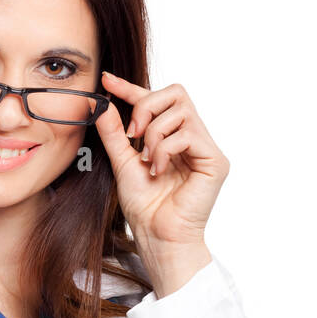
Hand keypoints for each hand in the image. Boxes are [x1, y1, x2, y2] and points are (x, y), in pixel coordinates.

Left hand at [94, 71, 230, 284]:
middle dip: (146, 107)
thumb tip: (101, 103)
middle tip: (133, 136)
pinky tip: (160, 170)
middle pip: (175, 93)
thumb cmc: (145, 207)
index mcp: (173, 137)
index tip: (107, 80)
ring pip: (180, 110)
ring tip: (149, 162)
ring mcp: (206, 148)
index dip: (132, 88)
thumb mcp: (123, 162)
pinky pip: (187, 134)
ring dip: (154, 134)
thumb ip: (115, 132)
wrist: (157, 236)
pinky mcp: (215, 160)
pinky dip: (165, 150)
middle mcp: (193, 138)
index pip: (157, 101)